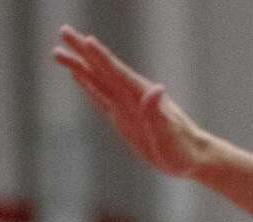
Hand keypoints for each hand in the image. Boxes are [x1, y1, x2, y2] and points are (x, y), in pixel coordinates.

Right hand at [53, 25, 211, 176]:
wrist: (193, 159)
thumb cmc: (184, 150)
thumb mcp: (170, 134)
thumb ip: (158, 113)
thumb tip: (156, 88)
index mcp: (141, 98)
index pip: (117, 73)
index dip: (102, 58)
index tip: (86, 40)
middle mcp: (132, 98)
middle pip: (103, 71)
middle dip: (83, 52)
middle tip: (63, 31)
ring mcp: (127, 107)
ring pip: (98, 82)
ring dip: (80, 66)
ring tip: (59, 52)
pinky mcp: (124, 119)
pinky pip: (102, 98)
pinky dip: (89, 85)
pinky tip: (80, 76)